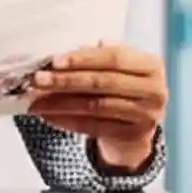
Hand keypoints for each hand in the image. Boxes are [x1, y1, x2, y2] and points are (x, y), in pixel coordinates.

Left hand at [28, 44, 166, 170]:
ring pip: (95, 106)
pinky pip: (93, 127)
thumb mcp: (117, 69)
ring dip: (61, 102)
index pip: (114, 57)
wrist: (137, 128)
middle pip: (103, 82)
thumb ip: (97, 57)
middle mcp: (155, 90)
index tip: (54, 60)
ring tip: (36, 99)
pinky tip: (48, 115)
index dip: (83, 58)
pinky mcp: (133, 136)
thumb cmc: (122, 88)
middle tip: (38, 79)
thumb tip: (62, 56)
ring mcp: (147, 116)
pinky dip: (67, 120)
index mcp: (152, 65)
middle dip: (66, 80)